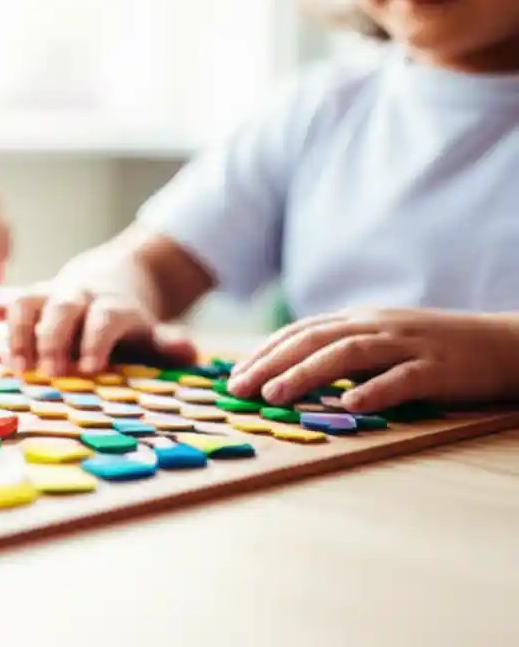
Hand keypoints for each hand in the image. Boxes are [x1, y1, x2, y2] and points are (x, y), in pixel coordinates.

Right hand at [7, 283, 196, 378]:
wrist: (108, 281)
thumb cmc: (128, 322)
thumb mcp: (152, 333)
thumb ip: (169, 344)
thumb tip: (188, 353)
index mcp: (112, 305)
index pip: (105, 317)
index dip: (96, 340)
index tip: (89, 369)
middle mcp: (78, 294)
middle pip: (63, 306)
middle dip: (54, 337)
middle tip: (50, 372)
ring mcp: (49, 294)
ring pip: (28, 301)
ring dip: (18, 332)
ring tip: (16, 367)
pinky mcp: (26, 299)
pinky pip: (5, 302)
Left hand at [227, 308, 518, 412]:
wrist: (504, 344)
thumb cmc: (435, 350)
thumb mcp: (382, 343)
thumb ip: (342, 352)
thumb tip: (292, 375)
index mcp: (360, 320)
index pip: (301, 331)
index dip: (265, 352)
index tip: (234, 376)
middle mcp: (377, 326)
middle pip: (314, 339)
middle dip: (271, 363)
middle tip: (238, 388)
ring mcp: (407, 344)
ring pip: (348, 353)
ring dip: (306, 374)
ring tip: (276, 395)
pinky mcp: (437, 368)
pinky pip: (402, 378)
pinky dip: (373, 389)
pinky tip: (349, 404)